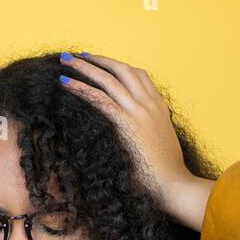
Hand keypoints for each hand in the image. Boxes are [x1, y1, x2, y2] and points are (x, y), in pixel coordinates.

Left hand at [57, 51, 214, 230]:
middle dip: (97, 60)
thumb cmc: (167, 173)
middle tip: (76, 55)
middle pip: (121, 70)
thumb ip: (150, 133)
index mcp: (159, 107)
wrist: (174, 184)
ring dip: (84, 68)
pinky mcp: (127, 124)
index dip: (117, 66)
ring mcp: (139, 112)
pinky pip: (100, 99)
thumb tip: (138, 136)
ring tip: (65, 61)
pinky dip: (81, 88)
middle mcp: (150, 104)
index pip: (138, 75)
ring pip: (108, 79)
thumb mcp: (160, 145)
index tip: (100, 62)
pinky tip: (66, 83)